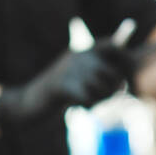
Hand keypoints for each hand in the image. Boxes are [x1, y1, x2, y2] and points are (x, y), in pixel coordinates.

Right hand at [0, 42, 131, 129]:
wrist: (27, 102)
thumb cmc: (58, 93)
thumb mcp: (79, 78)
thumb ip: (102, 76)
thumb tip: (126, 83)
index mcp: (84, 50)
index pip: (116, 47)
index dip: (127, 62)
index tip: (128, 81)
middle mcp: (79, 55)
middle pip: (115, 75)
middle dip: (113, 92)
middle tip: (100, 99)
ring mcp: (71, 69)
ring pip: (104, 89)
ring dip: (99, 102)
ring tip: (86, 102)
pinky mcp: (63, 85)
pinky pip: (90, 100)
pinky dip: (88, 107)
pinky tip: (78, 107)